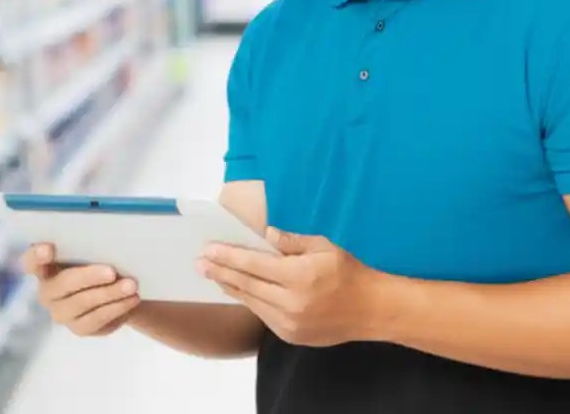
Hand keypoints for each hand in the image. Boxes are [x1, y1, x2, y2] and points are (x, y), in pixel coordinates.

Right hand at [21, 244, 140, 336]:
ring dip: (109, 294)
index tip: (50, 248)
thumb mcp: (97, 250)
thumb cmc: (102, 261)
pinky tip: (131, 299)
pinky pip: (96, 320)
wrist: (121, 288)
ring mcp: (62, 312)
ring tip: (131, 285)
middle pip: (61, 285)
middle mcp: (48, 291)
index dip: (36, 256)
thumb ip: (92, 244)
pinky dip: (116, 308)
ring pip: (82, 304)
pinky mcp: (80, 328)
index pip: (30, 262)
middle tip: (112, 271)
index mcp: (46, 266)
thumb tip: (106, 234)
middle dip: (88, 277)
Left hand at [198, 228, 382, 346]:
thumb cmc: (348, 272)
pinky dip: (250, 300)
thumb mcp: (324, 246)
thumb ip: (292, 242)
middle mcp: (290, 301)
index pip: (253, 264)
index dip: (228, 256)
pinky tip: (240, 290)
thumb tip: (267, 235)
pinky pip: (263, 315)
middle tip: (199, 263)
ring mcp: (289, 322)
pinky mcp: (290, 335)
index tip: (208, 250)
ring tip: (214, 275)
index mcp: (298, 275)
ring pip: (251, 302)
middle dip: (220, 272)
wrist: (370, 310)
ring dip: (231, 287)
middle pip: (246, 284)